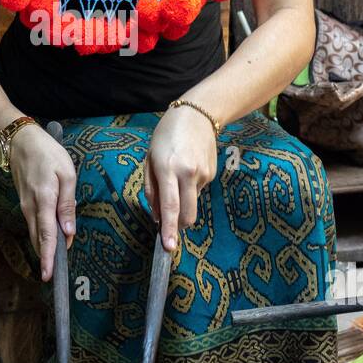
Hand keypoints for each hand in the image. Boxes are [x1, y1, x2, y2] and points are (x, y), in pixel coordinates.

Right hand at [8, 124, 76, 280]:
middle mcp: (31, 207)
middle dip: (46, 258)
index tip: (48, 275)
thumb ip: (68, 204)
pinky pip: (34, 224)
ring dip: (44, 247)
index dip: (48, 257)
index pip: (46, 235)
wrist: (20, 142)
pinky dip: (42, 234)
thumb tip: (69, 231)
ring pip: (35, 233)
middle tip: (53, 276)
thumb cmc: (48, 154)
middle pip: (38, 239)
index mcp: (44, 200)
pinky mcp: (25, 203)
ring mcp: (25, 206)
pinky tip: (52, 238)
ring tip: (55, 261)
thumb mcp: (66, 174)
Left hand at [144, 106, 217, 252]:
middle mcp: (188, 173)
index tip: (169, 247)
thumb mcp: (150, 159)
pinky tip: (187, 168)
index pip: (170, 206)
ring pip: (191, 203)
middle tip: (170, 226)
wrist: (197, 115)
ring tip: (176, 176)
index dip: (169, 229)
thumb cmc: (166, 136)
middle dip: (179, 226)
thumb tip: (157, 216)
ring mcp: (203, 175)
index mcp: (168, 169)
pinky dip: (189, 188)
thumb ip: (151, 189)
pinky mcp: (211, 174)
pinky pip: (197, 190)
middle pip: (188, 214)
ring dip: (182, 200)